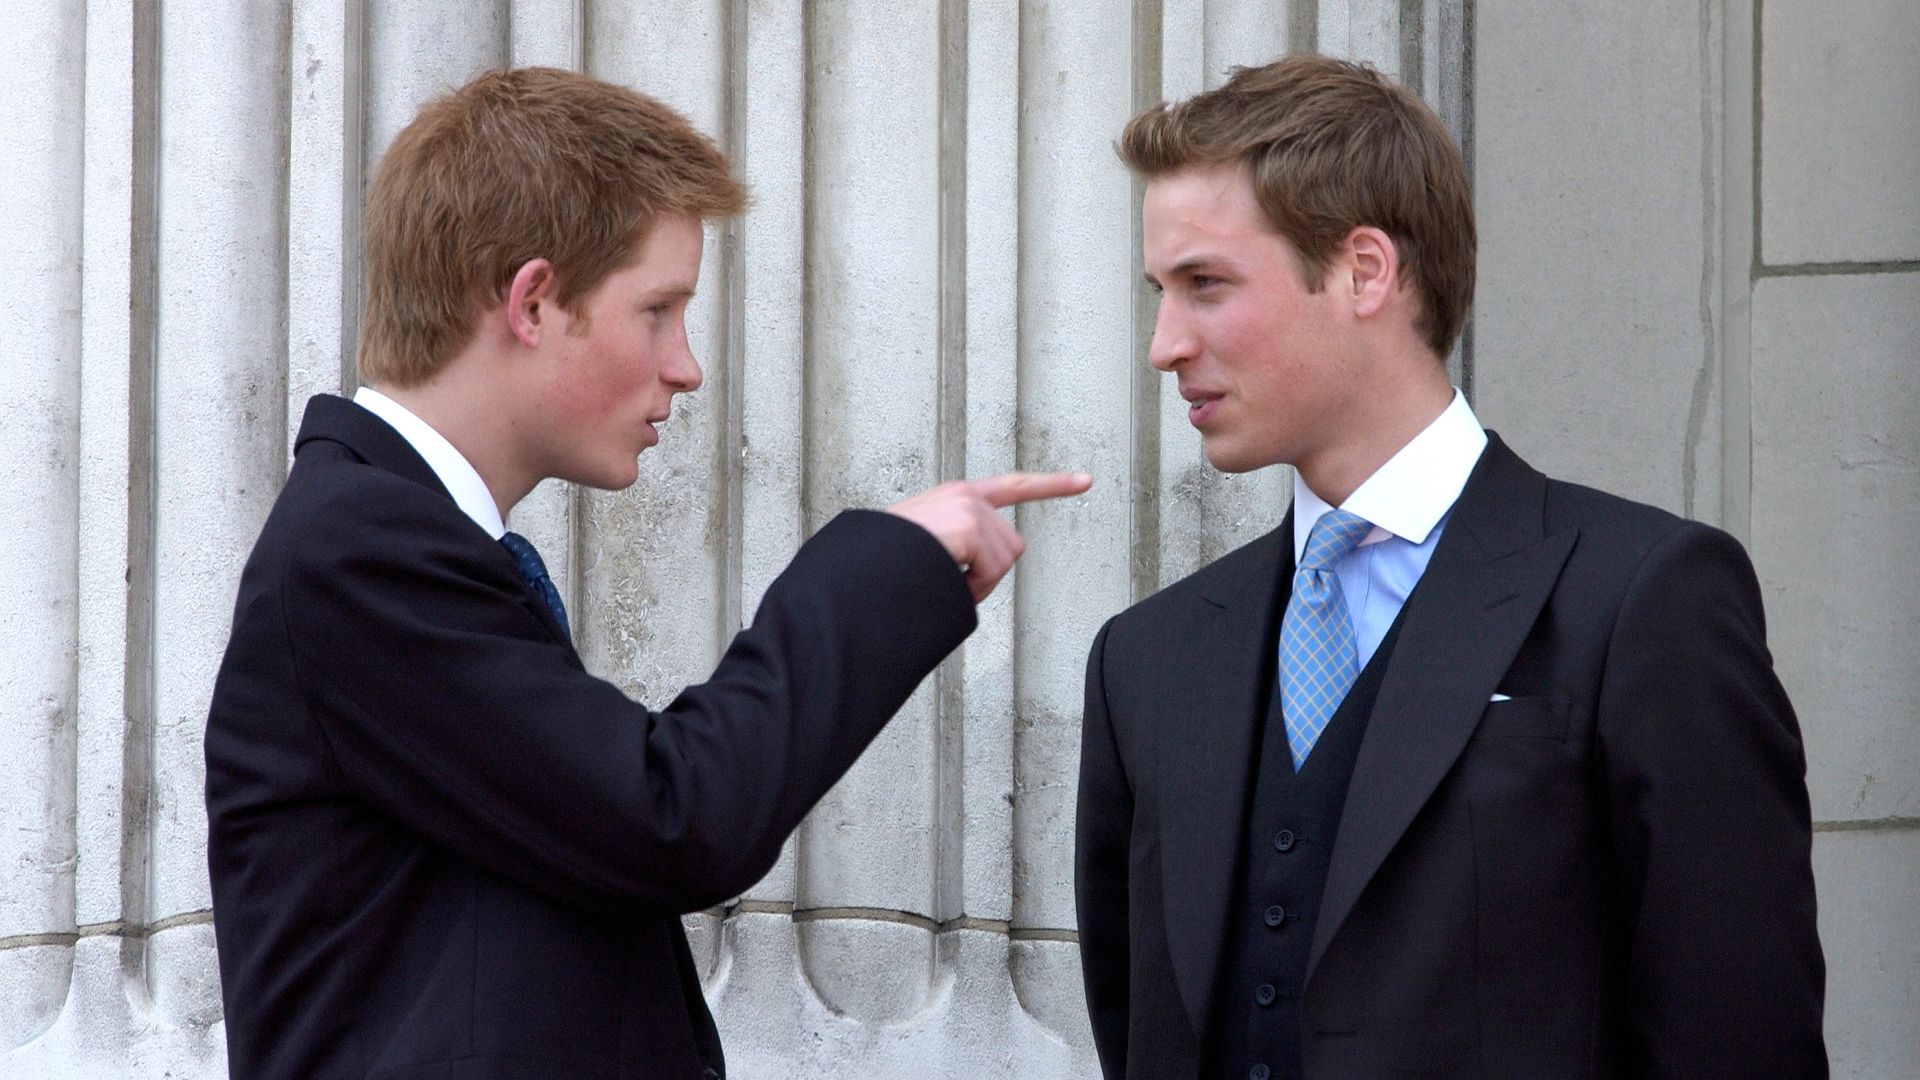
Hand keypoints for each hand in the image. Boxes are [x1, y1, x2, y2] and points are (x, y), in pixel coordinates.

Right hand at [885, 471, 1093, 601]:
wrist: (860, 566)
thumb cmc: (881, 562)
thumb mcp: (920, 542)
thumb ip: (955, 543)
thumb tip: (972, 577)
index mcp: (955, 498)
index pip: (1012, 486)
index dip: (1051, 485)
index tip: (1084, 480)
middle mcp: (965, 496)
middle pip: (1011, 547)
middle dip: (987, 573)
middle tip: (949, 579)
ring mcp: (968, 509)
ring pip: (1002, 563)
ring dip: (975, 582)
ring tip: (938, 578)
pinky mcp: (969, 526)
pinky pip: (990, 572)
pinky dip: (971, 586)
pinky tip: (943, 576)